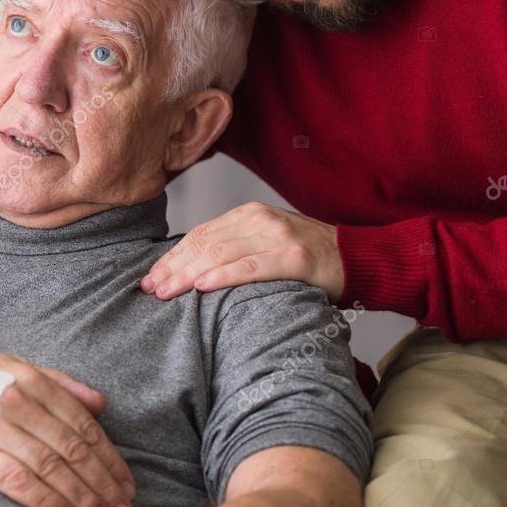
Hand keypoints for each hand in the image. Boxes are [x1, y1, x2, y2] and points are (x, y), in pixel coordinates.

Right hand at [0, 353, 136, 506]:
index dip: (110, 457)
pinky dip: (47, 500)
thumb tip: (100, 404)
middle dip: (104, 484)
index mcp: (30, 379)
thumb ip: (57, 383)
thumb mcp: (9, 368)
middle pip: (73, 449)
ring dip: (83, 498)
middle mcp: (16, 400)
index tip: (125, 482)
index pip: (82, 423)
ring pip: (52, 467)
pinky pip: (19, 481)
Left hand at [140, 202, 343, 301]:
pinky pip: (251, 267)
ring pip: (221, 254)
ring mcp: (278, 237)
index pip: (199, 235)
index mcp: (248, 215)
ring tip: (167, 291)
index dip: (172, 256)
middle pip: (204, 244)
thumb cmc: (306, 258)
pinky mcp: (295, 257)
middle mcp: (259, 220)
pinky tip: (203, 286)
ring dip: (188, 274)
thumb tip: (188, 270)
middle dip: (173, 267)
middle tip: (151, 289)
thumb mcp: (265, 243)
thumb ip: (233, 248)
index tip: (150, 277)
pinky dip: (224, 276)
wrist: (357, 259)